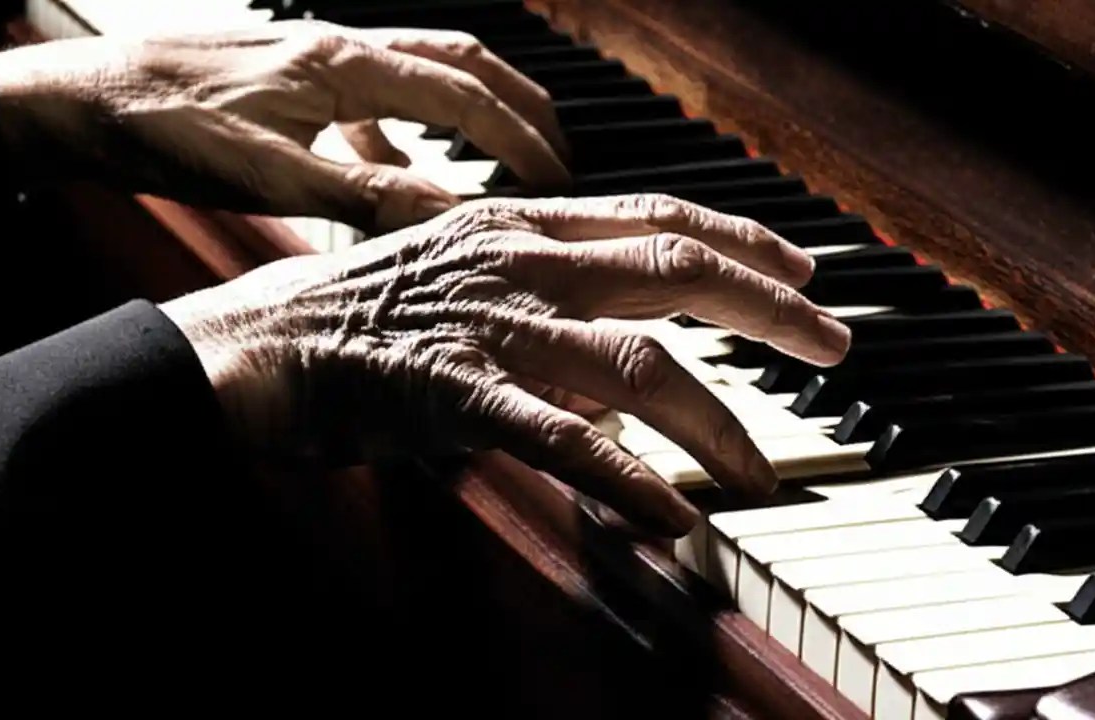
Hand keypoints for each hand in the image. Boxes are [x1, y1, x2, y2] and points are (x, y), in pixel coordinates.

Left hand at [0, 20, 567, 232]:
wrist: (83, 98)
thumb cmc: (164, 129)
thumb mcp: (270, 176)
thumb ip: (364, 197)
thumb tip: (450, 219)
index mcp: (344, 67)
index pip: (463, 94)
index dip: (521, 138)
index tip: (560, 177)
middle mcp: (341, 50)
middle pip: (460, 62)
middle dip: (519, 105)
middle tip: (560, 151)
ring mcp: (318, 60)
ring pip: (422, 73)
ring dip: (470, 112)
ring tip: (502, 158)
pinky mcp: (293, 80)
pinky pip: (373, 99)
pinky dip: (407, 133)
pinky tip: (401, 172)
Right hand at [158, 194, 848, 536]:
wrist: (262, 344)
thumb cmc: (357, 310)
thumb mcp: (457, 267)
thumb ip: (539, 284)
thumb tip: (613, 330)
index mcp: (521, 226)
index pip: (658, 214)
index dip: (741, 236)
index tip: (801, 264)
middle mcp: (519, 261)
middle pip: (673, 268)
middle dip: (768, 306)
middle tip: (833, 342)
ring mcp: (494, 326)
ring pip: (636, 360)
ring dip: (713, 419)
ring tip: (761, 471)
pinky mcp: (460, 395)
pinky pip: (562, 440)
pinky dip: (626, 479)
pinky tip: (671, 515)